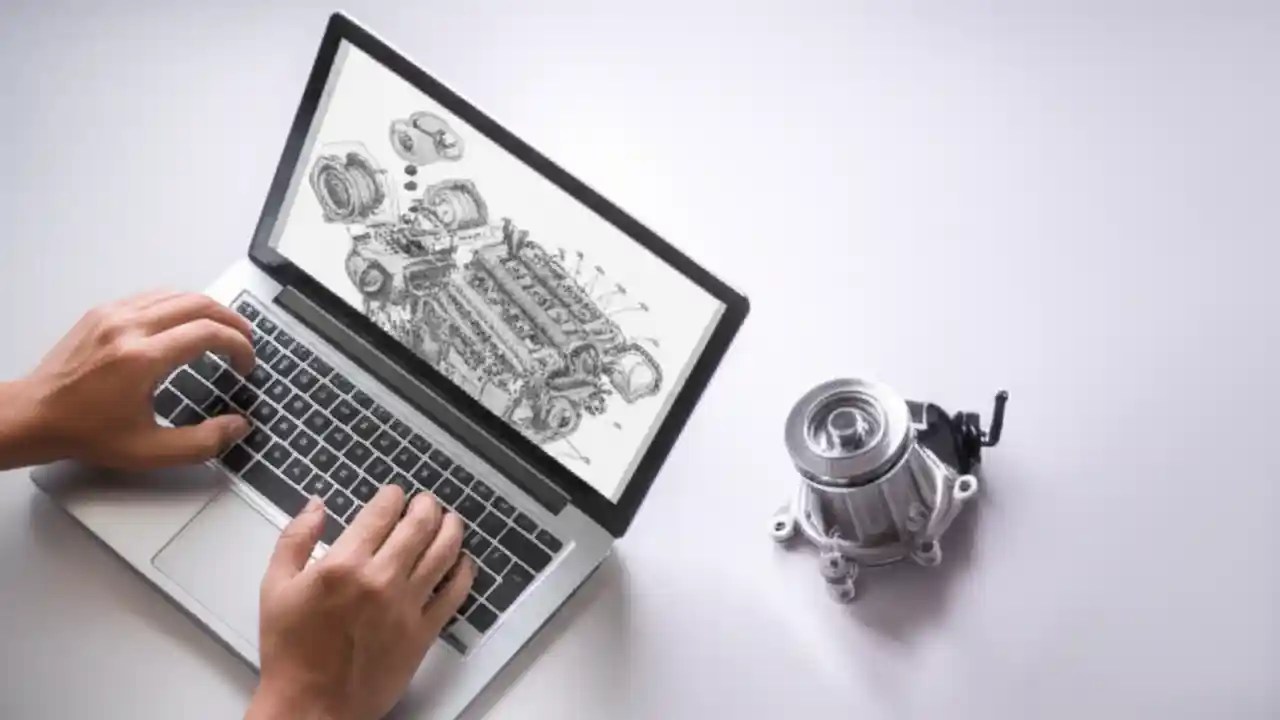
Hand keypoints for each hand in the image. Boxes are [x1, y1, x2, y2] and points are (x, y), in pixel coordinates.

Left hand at [0, 290, 254, 469]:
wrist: (33, 416)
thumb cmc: (86, 433)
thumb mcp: (149, 450)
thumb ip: (202, 442)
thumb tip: (238, 426)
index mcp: (142, 359)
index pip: (208, 333)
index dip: (238, 345)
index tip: (245, 364)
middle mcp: (128, 327)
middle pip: (198, 304)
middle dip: (231, 321)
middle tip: (244, 342)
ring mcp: (113, 315)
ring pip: (176, 294)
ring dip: (207, 310)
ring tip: (222, 330)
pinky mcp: (102, 313)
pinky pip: (152, 296)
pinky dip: (179, 305)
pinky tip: (185, 324)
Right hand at [247, 486, 474, 719]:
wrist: (311, 704)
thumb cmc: (289, 649)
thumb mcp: (275, 586)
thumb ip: (295, 538)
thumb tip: (317, 504)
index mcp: (343, 564)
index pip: (381, 514)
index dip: (393, 497)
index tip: (396, 494)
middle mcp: (380, 580)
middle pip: (419, 527)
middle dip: (427, 507)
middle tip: (428, 502)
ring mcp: (406, 606)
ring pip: (443, 554)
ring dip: (451, 530)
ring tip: (451, 521)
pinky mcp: (422, 633)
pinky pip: (454, 595)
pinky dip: (463, 572)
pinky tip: (463, 562)